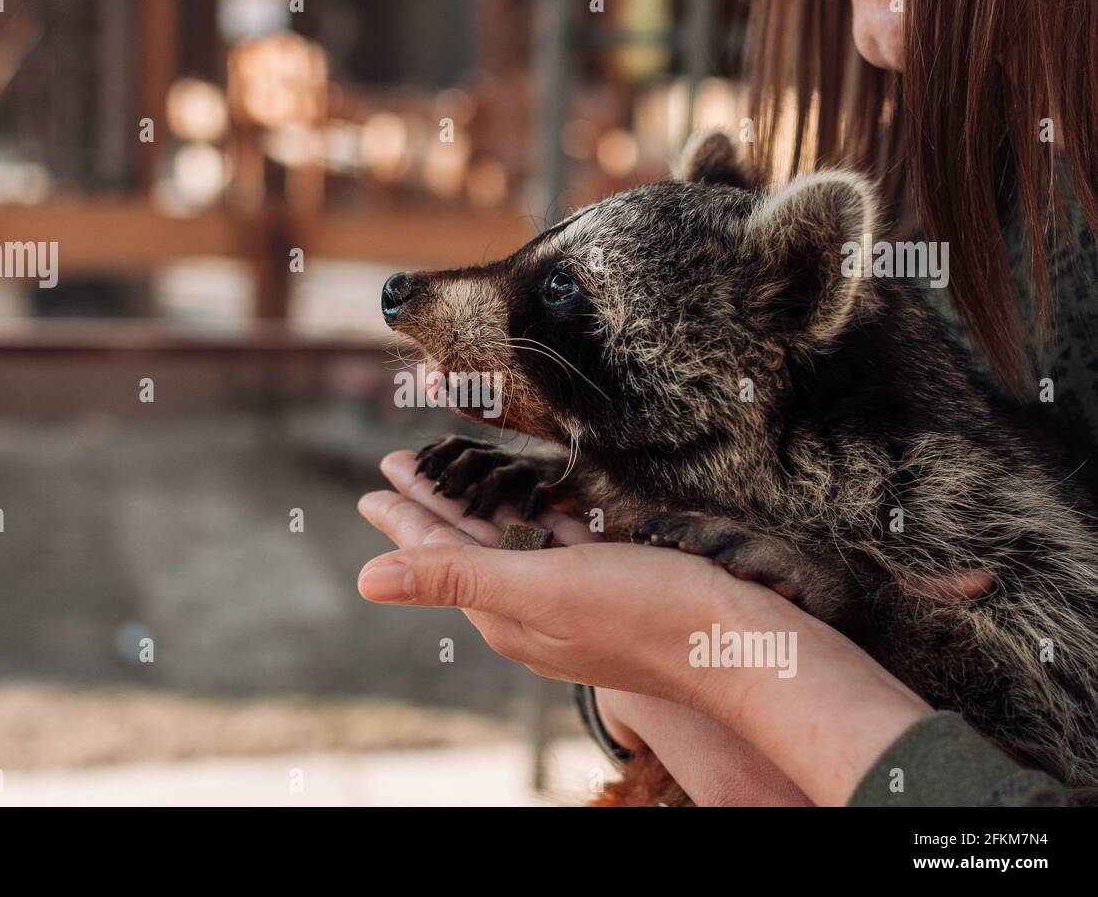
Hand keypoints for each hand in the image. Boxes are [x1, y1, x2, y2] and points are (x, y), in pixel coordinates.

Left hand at [358, 449, 934, 805]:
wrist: (743, 642)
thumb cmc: (645, 615)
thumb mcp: (541, 590)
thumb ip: (456, 579)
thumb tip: (365, 578)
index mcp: (506, 612)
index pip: (438, 556)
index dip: (403, 518)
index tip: (373, 485)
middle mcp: (532, 606)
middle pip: (466, 543)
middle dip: (429, 505)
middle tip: (395, 467)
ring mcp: (571, 594)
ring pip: (508, 538)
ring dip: (474, 505)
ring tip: (450, 477)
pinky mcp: (610, 578)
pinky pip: (553, 539)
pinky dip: (529, 514)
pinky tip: (526, 500)